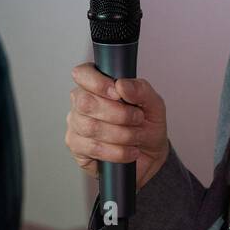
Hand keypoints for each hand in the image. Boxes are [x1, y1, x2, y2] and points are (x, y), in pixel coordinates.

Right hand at [66, 63, 169, 189]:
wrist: (149, 155)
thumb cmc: (146, 125)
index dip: (98, 83)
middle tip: (137, 118)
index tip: (117, 93)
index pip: (82, 74)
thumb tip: (122, 84)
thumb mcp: (153, 104)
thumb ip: (141, 90)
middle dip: (118, 114)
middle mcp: (81, 103)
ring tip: (136, 136)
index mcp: (96, 85)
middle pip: (85, 102)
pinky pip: (92, 149)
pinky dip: (116, 151)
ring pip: (89, 127)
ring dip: (121, 134)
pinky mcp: (78, 148)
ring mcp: (76, 126)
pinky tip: (128, 151)